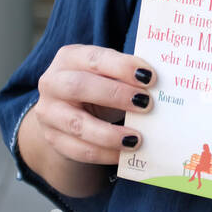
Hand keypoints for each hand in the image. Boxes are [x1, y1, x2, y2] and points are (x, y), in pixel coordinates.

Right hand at [32, 44, 156, 164]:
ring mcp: (48, 113)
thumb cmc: (97, 87)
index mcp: (69, 58)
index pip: (95, 58)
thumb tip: (163, 88)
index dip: (122, 67)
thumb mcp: (107, 75)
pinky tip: (125, 153)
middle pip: (79, 86)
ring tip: (137, 139)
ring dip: (110, 133)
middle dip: (115, 95)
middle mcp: (52, 82)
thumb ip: (127, 76)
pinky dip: (105, 153)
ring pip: (77, 124)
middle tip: (147, 104)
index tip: (150, 77)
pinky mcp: (53, 139)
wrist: (66, 113)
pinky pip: (79, 150)